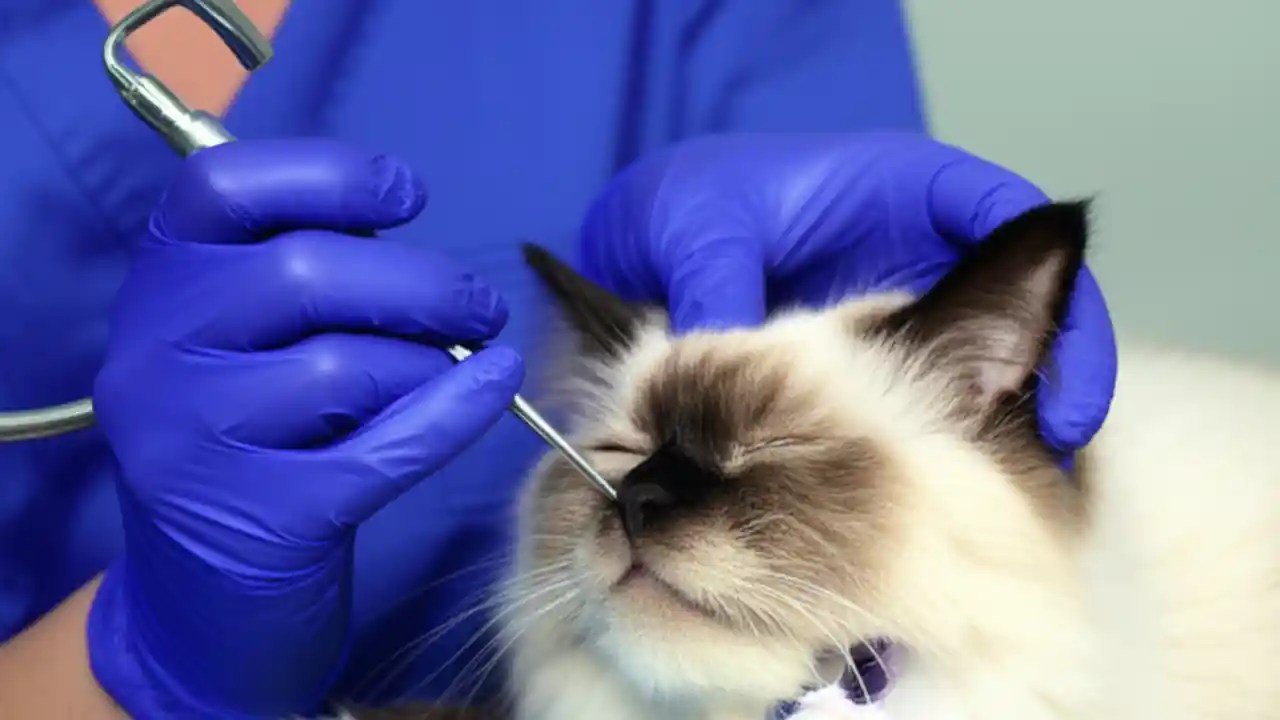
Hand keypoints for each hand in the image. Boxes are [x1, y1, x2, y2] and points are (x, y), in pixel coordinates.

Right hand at [87, 139, 524, 717]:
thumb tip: (409, 236)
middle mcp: (155, 355)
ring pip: (347, 365)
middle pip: (304, 273)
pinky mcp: (261, 518)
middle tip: (477, 306)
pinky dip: (457, 411)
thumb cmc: (248, 444)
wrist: (200, 601)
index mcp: (155, 286)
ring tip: (461, 369)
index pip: (223, 186)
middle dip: (422, 283)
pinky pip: (387, 447)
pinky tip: (494, 389)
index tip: (408, 196)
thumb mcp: (240, 346)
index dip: (330, 174)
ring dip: (432, 363)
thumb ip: (297, 277)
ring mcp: (196, 441)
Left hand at [578, 132, 1115, 454]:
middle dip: (1058, 364)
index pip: (1000, 209)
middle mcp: (918, 250)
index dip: (1050, 269)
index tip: (1053, 346)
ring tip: (1029, 485)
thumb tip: (730, 353)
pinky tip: (954, 490)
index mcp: (897, 187)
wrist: (643, 253)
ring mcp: (905, 312)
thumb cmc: (681, 207)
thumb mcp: (693, 226)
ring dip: (1019, 417)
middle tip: (1062, 442)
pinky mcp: (881, 369)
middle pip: (1024, 294)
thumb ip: (718, 280)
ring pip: (994, 358)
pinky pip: (940, 401)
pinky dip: (958, 442)